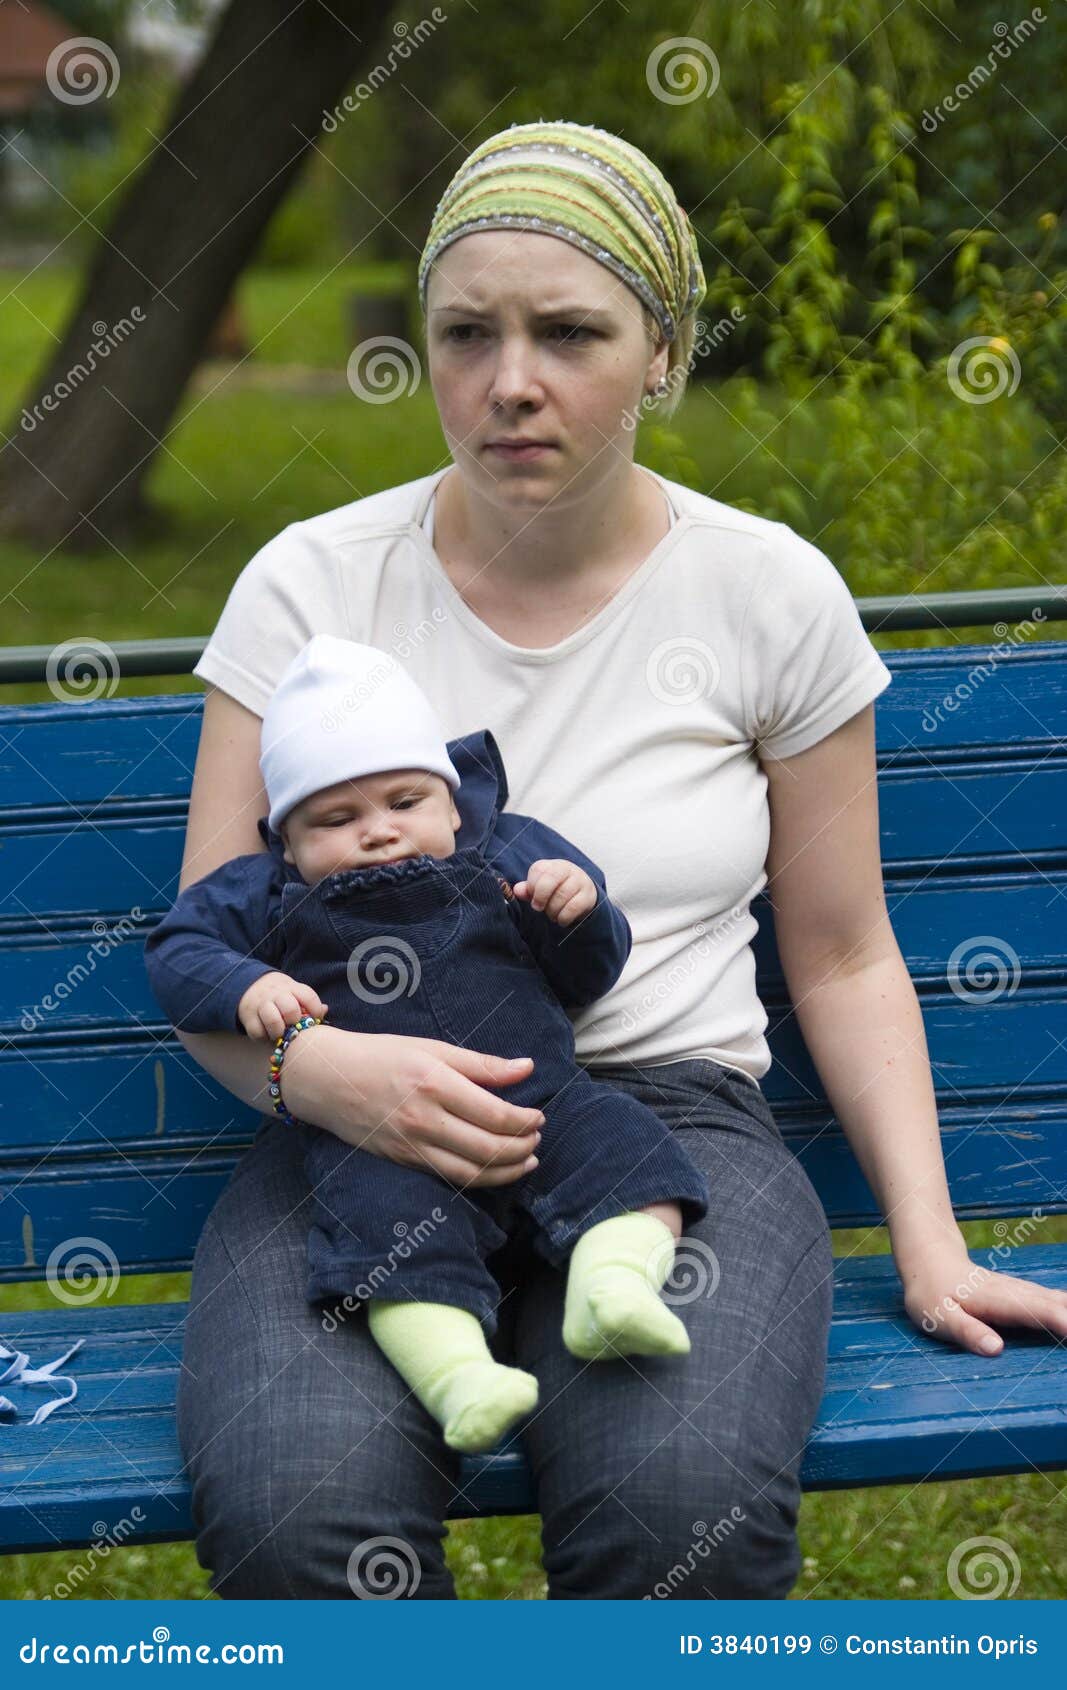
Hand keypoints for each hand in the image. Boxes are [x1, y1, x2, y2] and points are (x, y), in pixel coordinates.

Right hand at [238, 971, 328, 1039]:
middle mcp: (276, 994)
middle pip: (290, 1008)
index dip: (315, 1010)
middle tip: (294, 1027)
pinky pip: (257, 1032)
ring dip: (279, 1032)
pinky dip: (264, 1038)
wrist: (251, 985)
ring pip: (272, 1020)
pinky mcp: (249, 1017)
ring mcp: (261, 1004)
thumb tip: (325, 1010)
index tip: (316, 1020)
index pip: (308, 996)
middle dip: (295, 1022)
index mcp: (292, 987)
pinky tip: (268, 1035)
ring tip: (280, 1035)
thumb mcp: (295, 992)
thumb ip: (308, 1003)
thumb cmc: (281, 995)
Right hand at [277, 1027, 544, 1187]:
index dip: (525, 1120)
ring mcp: (412, 1145)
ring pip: (472, 1172)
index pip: (496, 1114)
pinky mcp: (403, 1161)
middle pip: (489, 1148)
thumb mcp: (432, 1048)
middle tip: (537, 1138)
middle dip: (522, 1147)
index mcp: (434, 1083)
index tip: (539, 1115)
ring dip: (508, 1171)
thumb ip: (482, 1064)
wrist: (327, 1080)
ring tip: (528, 1160)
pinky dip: (480, 1178)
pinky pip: (450, 1178)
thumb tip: (528, 1068)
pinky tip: (495, 1169)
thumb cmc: (382, 1055)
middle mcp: (424, 1119)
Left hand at [512, 859, 596, 924]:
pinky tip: (561, 920)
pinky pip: (573, 907)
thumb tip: (517, 890)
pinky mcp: (588, 895)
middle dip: (541, 897)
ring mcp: (579, 881)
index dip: (532, 887)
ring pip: (561, 895)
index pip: (538, 870)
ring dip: (552, 911)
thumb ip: (527, 889)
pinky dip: (563, 917)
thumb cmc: (556, 890)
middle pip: (550, 880)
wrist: (583, 893)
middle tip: (538, 908)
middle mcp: (566, 869)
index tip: (532, 897)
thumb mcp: (540, 888)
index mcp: (551, 865)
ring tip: (552, 915)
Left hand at [900, 1239, 1066, 1355]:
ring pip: (1063, 1302)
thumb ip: (965, 1332)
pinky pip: (1060, 1304)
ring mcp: (1027, 1293)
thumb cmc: (931, 1295)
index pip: (1036, 1312)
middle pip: (1060, 1306)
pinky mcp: (1030, 1297)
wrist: (931, 1263)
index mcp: (998, 1300)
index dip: (1061, 1322)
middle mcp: (1019, 1293)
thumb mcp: (937, 1317)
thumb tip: (995, 1349)